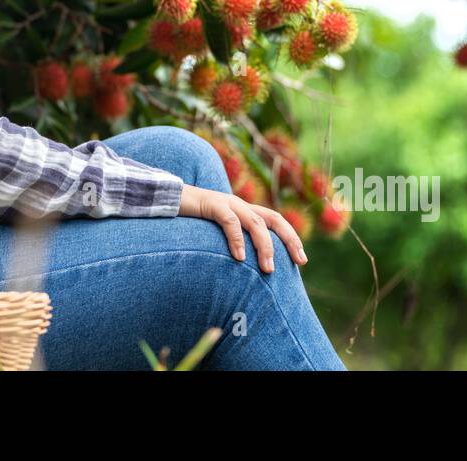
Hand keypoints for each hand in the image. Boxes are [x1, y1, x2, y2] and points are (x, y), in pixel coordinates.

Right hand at [178, 183, 307, 273]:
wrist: (164, 198)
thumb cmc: (189, 220)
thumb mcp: (214, 232)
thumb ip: (230, 242)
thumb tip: (244, 267)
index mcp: (242, 210)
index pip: (274, 221)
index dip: (291, 238)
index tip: (302, 259)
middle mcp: (239, 204)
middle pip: (273, 218)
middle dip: (290, 239)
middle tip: (300, 261)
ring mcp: (226, 202)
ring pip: (255, 223)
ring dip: (265, 247)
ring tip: (269, 269)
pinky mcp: (210, 204)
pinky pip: (229, 221)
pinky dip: (237, 239)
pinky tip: (239, 257)